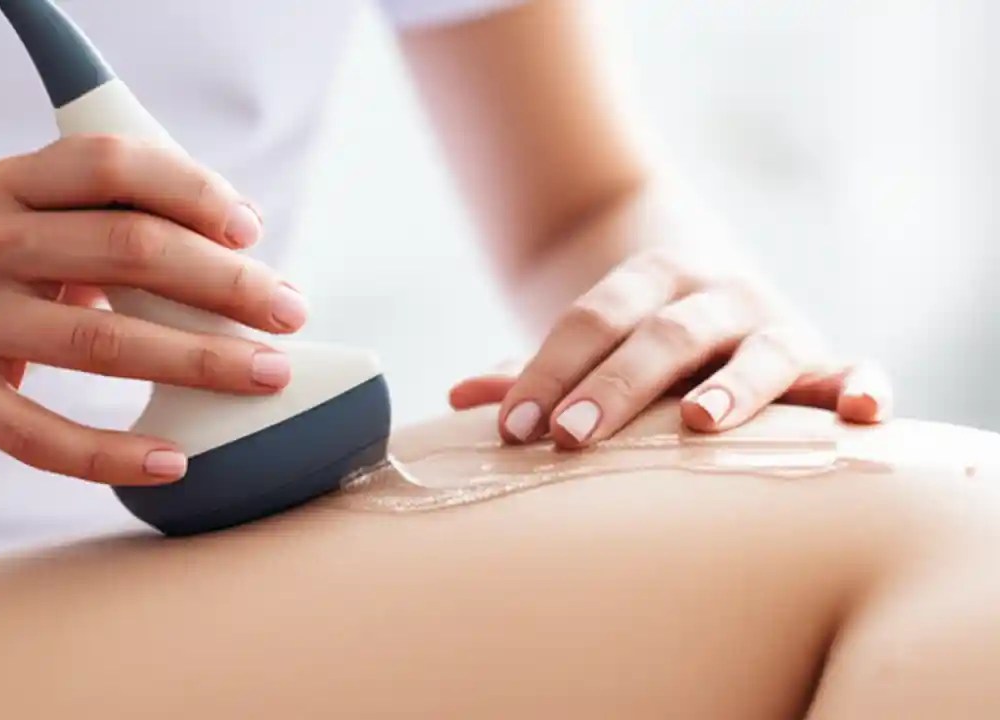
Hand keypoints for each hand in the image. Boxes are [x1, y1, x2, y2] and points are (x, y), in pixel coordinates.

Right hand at [0, 135, 306, 483]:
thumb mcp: (26, 231)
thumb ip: (112, 224)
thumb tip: (240, 243)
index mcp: (6, 187)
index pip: (111, 164)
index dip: (191, 190)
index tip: (253, 231)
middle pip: (127, 248)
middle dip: (225, 282)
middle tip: (288, 313)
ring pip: (103, 343)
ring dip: (199, 361)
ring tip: (265, 375)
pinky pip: (45, 436)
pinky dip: (116, 452)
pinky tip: (175, 458)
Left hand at [449, 248, 891, 446]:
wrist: (721, 293)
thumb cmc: (641, 344)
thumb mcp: (593, 347)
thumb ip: (535, 372)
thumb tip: (457, 395)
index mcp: (646, 282)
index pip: (589, 322)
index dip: (547, 371)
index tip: (511, 429)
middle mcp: (713, 294)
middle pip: (662, 336)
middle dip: (615, 385)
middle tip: (570, 435)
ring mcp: (773, 322)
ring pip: (757, 349)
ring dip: (730, 385)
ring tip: (698, 422)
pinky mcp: (826, 359)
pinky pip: (853, 369)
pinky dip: (863, 386)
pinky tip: (860, 414)